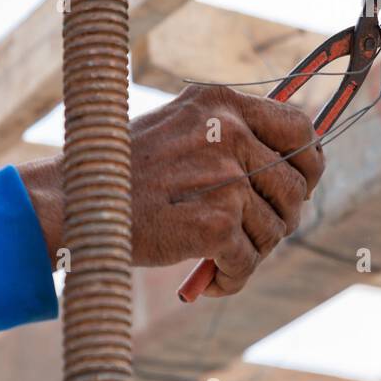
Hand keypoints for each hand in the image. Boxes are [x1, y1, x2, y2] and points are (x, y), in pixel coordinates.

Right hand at [18, 86, 325, 297]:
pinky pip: (248, 261)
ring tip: (219, 256)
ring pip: (276, 228)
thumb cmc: (125, 168)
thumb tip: (295, 161)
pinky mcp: (214, 223)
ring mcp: (224, 177)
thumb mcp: (181, 126)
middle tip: (252, 234)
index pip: (301, 127)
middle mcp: (229, 132)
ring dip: (253, 251)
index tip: (297, 185)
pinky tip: (210, 278)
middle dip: (281, 217)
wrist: (72, 201)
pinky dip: (232, 278)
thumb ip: (232, 132)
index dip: (308, 162)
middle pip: (297, 185)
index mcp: (222, 102)